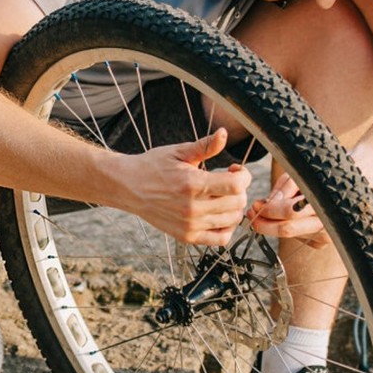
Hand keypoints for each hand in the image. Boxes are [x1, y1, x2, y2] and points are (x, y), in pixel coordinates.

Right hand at [118, 129, 251, 245]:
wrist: (129, 187)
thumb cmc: (153, 166)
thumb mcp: (178, 152)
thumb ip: (205, 146)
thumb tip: (224, 134)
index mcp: (192, 184)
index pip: (237, 185)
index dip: (244, 175)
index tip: (235, 169)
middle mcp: (192, 208)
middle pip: (238, 203)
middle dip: (240, 189)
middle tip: (228, 181)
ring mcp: (190, 225)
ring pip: (232, 220)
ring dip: (234, 206)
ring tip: (222, 196)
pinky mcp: (187, 236)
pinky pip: (221, 239)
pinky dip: (227, 227)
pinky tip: (219, 214)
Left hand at [247, 172, 329, 247]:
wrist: (341, 193)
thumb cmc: (317, 181)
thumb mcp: (300, 178)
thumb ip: (283, 189)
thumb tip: (265, 205)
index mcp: (322, 201)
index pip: (290, 211)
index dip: (269, 210)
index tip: (256, 206)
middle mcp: (326, 221)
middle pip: (287, 229)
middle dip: (264, 224)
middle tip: (252, 215)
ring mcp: (324, 234)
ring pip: (290, 235)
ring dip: (272, 225)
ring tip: (264, 213)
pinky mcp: (320, 242)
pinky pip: (296, 237)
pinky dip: (287, 227)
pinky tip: (287, 219)